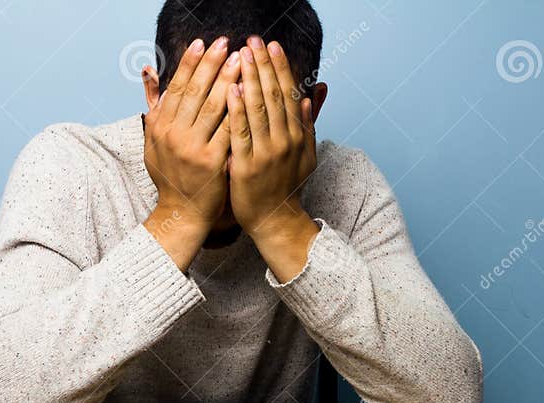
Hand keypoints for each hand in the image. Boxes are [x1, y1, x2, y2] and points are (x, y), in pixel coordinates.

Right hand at [143, 36, 240, 247]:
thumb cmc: (171, 174)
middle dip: (212, 64)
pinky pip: (228, 130)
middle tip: (228, 43)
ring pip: (213, 106)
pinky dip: (239, 110)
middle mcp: (172, 135)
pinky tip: (250, 93)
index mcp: (158, 126)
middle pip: (195, 91)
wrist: (182, 212)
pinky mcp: (211, 162)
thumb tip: (147, 69)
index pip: (176, 86)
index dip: (190, 63)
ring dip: (229, 80)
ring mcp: (191, 148)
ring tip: (242, 60)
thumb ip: (154, 104)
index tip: (204, 43)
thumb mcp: (154, 139)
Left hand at [227, 37, 319, 280]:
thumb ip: (307, 124)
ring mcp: (266, 154)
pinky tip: (231, 89)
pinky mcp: (247, 166)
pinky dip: (237, 110)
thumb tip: (311, 93)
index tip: (271, 45)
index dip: (279, 68)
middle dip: (262, 65)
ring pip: (258, 109)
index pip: (288, 93)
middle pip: (273, 95)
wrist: (275, 221)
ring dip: (249, 79)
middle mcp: (285, 141)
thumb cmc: (286, 187)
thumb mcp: (305, 155)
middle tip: (252, 41)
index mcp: (297, 135)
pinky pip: (241, 133)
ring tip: (240, 55)